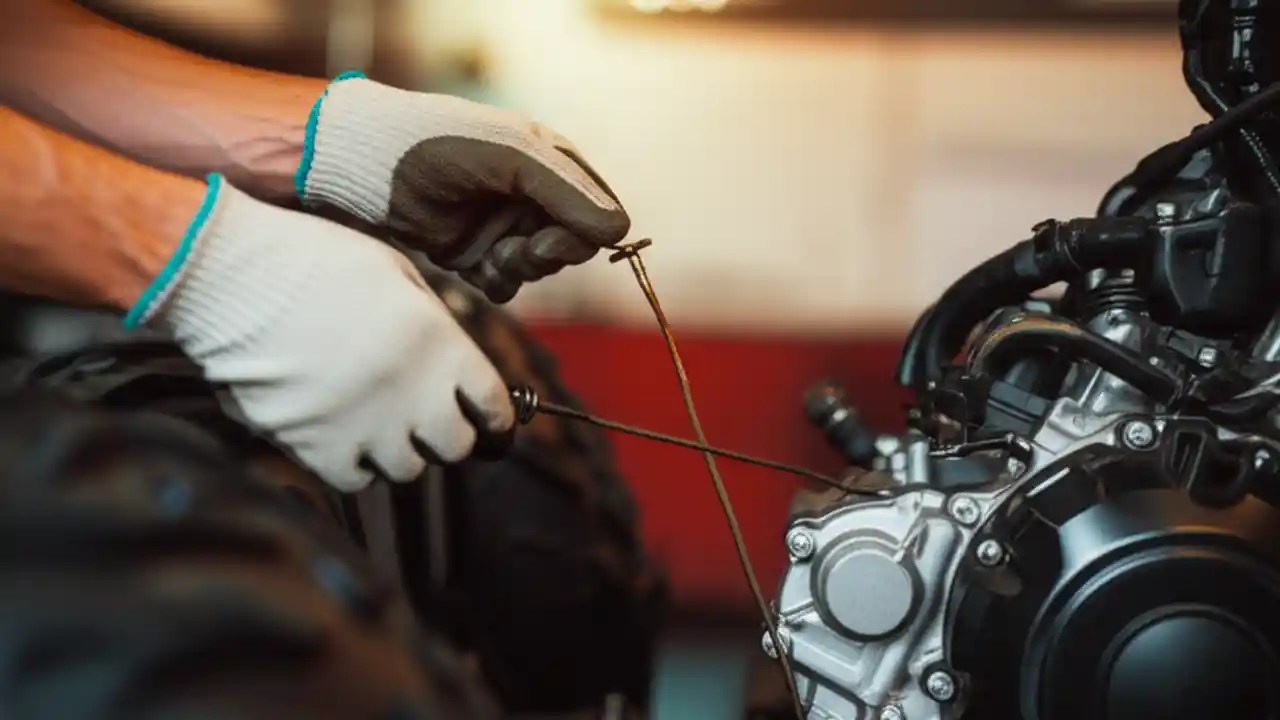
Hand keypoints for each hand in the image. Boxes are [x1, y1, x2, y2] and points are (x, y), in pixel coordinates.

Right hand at [127, 175, 513, 491]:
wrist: (235, 275)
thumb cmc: (314, 260)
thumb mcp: (395, 273)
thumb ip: (433, 323)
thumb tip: (452, 366)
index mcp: (442, 345)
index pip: (493, 406)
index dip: (494, 418)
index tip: (488, 423)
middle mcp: (415, 393)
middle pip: (455, 447)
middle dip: (445, 435)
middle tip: (422, 419)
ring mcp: (368, 425)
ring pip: (407, 469)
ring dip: (397, 451)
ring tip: (373, 423)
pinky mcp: (318, 447)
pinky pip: (356, 480)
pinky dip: (352, 466)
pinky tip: (339, 436)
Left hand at [294, 74, 629, 302]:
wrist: (367, 166)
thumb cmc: (439, 144)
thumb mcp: (513, 159)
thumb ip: (568, 194)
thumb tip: (620, 233)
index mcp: (552, 162)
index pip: (599, 211)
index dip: (583, 233)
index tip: (548, 241)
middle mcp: (533, 195)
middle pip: (573, 246)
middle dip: (548, 255)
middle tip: (519, 251)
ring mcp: (504, 225)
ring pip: (541, 269)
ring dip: (520, 269)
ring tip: (489, 256)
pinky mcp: (475, 253)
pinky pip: (508, 284)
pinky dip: (498, 283)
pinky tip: (478, 270)